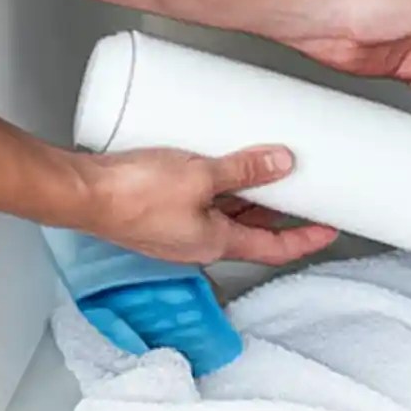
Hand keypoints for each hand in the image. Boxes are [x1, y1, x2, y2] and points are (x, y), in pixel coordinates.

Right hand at [78, 144, 336, 264]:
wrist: (80, 193)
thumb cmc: (131, 195)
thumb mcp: (201, 174)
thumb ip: (245, 169)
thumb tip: (282, 163)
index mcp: (215, 243)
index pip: (275, 248)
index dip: (306, 239)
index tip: (331, 228)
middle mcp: (198, 242)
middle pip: (253, 231)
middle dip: (282, 212)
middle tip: (308, 192)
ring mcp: (177, 228)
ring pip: (227, 214)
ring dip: (252, 197)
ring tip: (273, 169)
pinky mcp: (159, 210)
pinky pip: (202, 201)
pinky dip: (222, 186)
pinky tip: (223, 162)